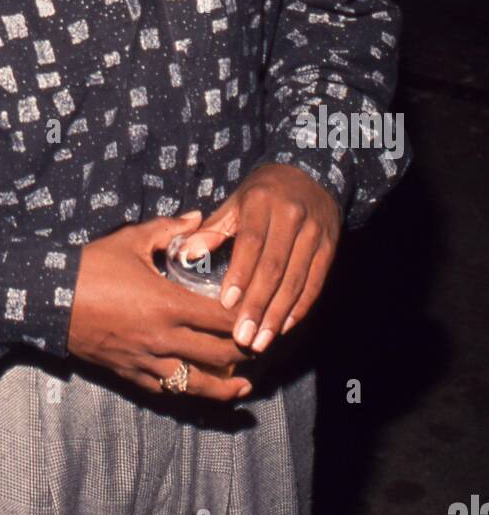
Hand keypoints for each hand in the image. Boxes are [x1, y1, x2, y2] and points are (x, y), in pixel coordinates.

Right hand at [67, 210, 254, 402]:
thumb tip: (197, 216)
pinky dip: (187, 389)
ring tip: (244, 386)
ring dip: (224, 386)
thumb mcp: (131, 240)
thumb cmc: (91, 266)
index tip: (260, 316)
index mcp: (167, 303)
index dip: (245, 320)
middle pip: (217, 354)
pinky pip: (166, 389)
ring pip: (195, 382)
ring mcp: (146, 359)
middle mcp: (162, 337)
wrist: (50, 299)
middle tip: (261, 347)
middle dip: (244, 353)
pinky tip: (198, 387)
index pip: (220, 318)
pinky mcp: (130, 372)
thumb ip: (169, 229)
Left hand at [176, 164, 340, 353]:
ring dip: (278, 315)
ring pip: (295, 280)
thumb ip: (213, 229)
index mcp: (261, 202)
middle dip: (257, 305)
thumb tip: (185, 254)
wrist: (311, 173)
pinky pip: (315, 282)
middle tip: (242, 337)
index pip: (250, 242)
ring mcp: (314, 232)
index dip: (240, 274)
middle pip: (273, 267)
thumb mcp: (236, 202)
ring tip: (261, 342)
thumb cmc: (263, 193)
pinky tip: (285, 327)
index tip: (226, 304)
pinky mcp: (329, 246)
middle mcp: (291, 215)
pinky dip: (300, 307)